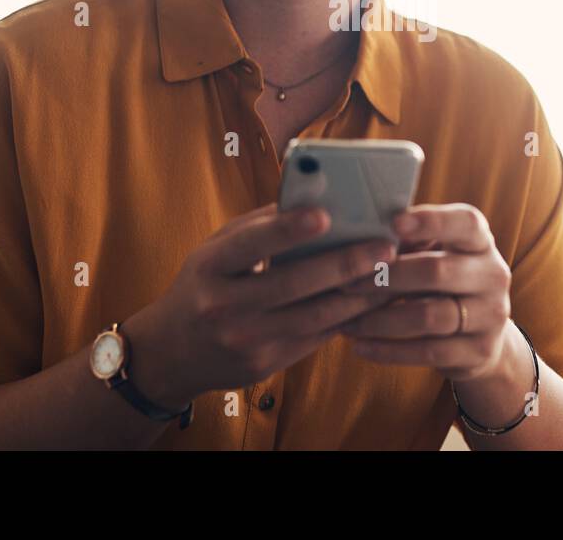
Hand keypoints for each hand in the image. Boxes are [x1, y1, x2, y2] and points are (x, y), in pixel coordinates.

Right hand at [133, 202, 397, 405]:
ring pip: (314, 315)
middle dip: (344, 263)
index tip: (325, 214)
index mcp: (210, 267)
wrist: (171, 353)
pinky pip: (316, 337)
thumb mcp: (215, 250)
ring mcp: (246, 339)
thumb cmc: (203, 284)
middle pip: (293, 284)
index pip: (251, 245)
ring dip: (358, 294)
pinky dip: (347, 316)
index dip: (287, 229)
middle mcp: (224, 306)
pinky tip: (372, 299)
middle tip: (385, 246)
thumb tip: (314, 198)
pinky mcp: (266, 364)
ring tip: (391, 271)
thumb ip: (259, 227)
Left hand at [336, 203, 513, 383]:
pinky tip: (360, 346)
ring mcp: (491, 316)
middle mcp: (493, 275)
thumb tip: (363, 231)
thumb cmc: (443, 282)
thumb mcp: (436, 254)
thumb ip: (410, 241)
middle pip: (436, 271)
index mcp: (480, 242)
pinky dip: (389, 350)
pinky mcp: (480, 351)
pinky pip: (428, 352)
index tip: (393, 222)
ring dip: (380, 320)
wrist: (482, 336)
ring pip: (428, 316)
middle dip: (386, 278)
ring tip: (347, 321)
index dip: (431, 221)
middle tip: (346, 283)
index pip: (465, 222)